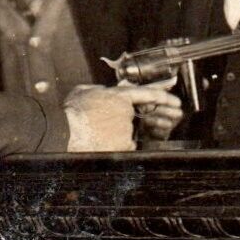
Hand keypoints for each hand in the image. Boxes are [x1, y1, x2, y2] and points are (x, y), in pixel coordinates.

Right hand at [64, 84, 182, 151]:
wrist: (64, 130)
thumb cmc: (70, 112)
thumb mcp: (83, 92)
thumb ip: (98, 90)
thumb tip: (101, 92)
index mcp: (117, 96)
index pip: (146, 94)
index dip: (162, 97)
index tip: (176, 102)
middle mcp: (126, 113)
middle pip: (130, 120)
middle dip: (119, 125)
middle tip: (104, 128)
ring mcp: (126, 130)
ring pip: (126, 136)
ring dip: (113, 138)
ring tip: (93, 137)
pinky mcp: (124, 145)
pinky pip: (123, 148)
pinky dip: (114, 149)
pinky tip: (99, 146)